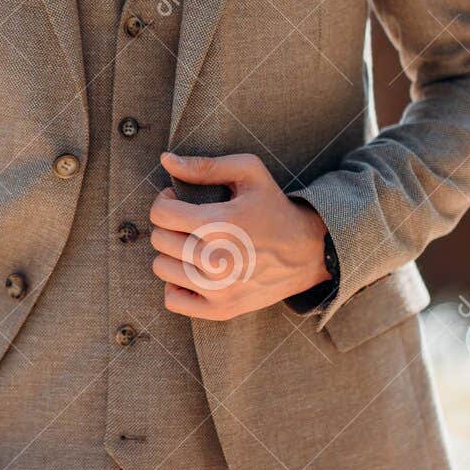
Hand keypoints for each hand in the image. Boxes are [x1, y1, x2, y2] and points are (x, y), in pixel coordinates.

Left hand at [149, 152, 329, 319]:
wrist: (309, 252)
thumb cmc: (275, 208)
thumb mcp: (249, 173)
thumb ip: (205, 166)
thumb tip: (165, 160)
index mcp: (218, 225)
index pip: (161, 214)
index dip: (165, 202)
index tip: (178, 200)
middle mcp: (215, 261)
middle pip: (160, 240)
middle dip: (169, 225)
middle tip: (189, 222)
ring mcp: (217, 290)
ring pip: (161, 268)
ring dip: (172, 253)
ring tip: (193, 245)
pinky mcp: (220, 310)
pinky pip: (173, 299)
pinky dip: (177, 284)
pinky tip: (194, 271)